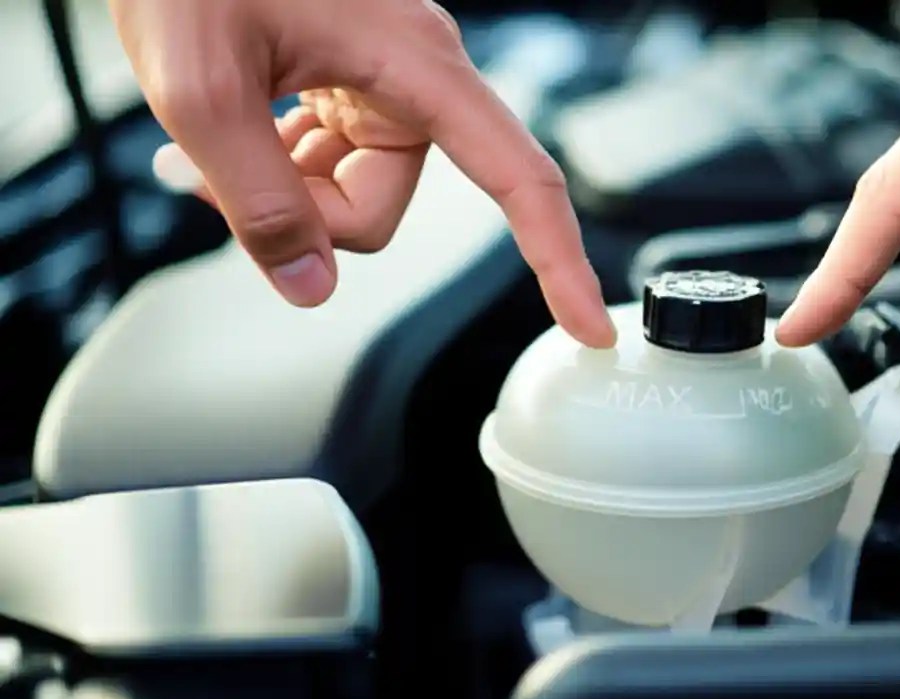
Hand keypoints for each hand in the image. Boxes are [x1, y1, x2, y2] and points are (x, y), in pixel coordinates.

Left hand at [113, 0, 615, 347]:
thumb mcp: (201, 89)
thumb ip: (257, 199)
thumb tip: (311, 285)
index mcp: (417, 62)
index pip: (518, 178)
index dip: (559, 262)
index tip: (588, 325)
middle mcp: (416, 74)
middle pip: (384, 207)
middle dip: (305, 213)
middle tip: (222, 173)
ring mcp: (384, 84)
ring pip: (354, 196)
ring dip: (284, 189)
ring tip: (220, 136)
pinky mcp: (353, 89)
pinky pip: (334, 168)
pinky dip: (281, 169)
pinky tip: (237, 133)